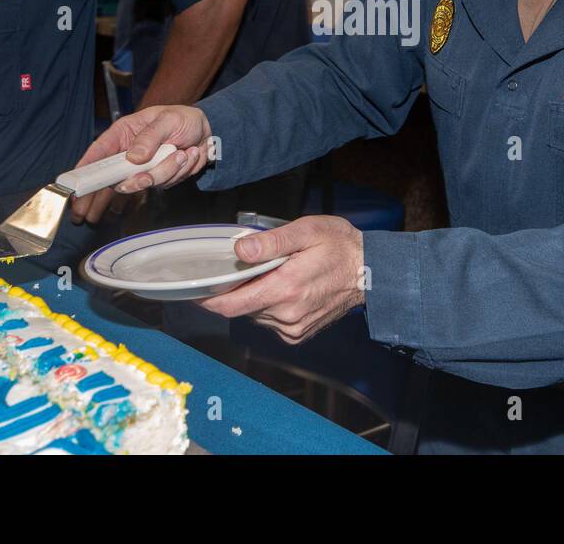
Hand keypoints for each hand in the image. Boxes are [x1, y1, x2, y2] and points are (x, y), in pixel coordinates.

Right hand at [69, 104, 211, 223]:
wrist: (209, 132)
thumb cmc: (184, 119)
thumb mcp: (167, 120)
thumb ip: (150, 137)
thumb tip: (133, 157)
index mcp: (124, 133)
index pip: (99, 152)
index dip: (85, 169)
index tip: (73, 187)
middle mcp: (130, 153)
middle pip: (108, 179)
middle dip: (98, 198)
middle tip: (85, 215)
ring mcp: (143, 168)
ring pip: (143, 183)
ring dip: (166, 170)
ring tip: (183, 153)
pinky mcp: (158, 178)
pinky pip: (163, 183)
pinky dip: (178, 171)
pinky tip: (188, 155)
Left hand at [198, 216, 365, 344]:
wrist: (371, 272)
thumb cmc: (340, 247)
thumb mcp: (307, 231)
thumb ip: (271, 241)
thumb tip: (240, 249)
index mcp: (285, 288)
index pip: (230, 304)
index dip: (206, 299)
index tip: (192, 290)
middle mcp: (286, 314)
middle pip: (240, 308)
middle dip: (233, 290)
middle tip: (237, 268)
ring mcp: (292, 327)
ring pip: (254, 314)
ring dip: (252, 296)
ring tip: (268, 274)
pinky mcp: (298, 334)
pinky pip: (270, 321)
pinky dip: (267, 305)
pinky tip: (281, 288)